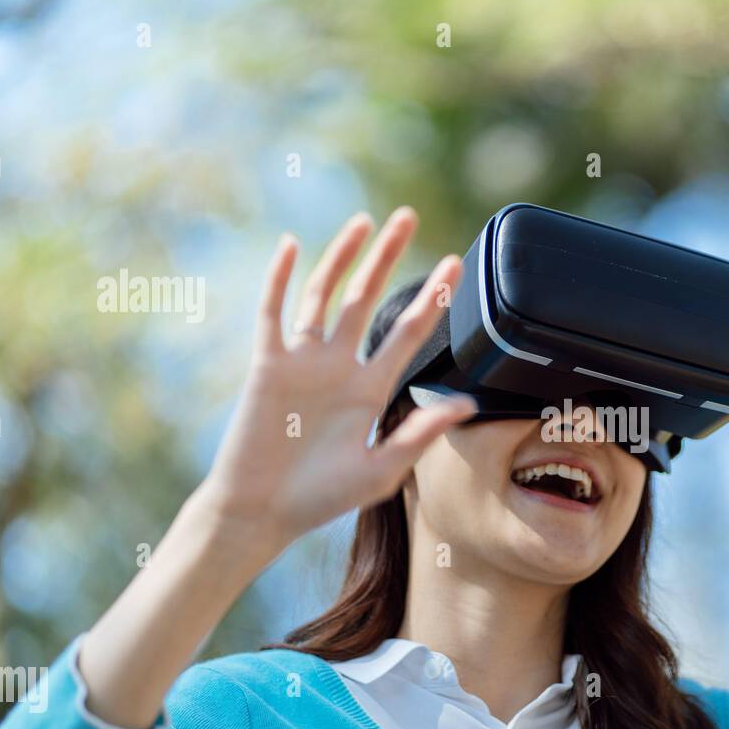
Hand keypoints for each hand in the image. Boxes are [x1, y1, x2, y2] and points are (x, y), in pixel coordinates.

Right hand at [192, 208, 475, 561]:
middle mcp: (340, 366)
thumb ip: (419, 434)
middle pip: (367, 298)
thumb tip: (465, 404)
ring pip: (325, 294)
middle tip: (408, 216)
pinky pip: (275, 312)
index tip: (455, 264)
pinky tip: (292, 246)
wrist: (263, 512)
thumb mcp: (380, 470)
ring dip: (343, 257)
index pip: (407, 332)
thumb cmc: (321, 498)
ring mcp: (303, 361)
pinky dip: (281, 278)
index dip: (432, 299)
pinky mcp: (268, 364)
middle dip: (387, 257)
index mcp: (370, 389)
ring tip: (364, 221)